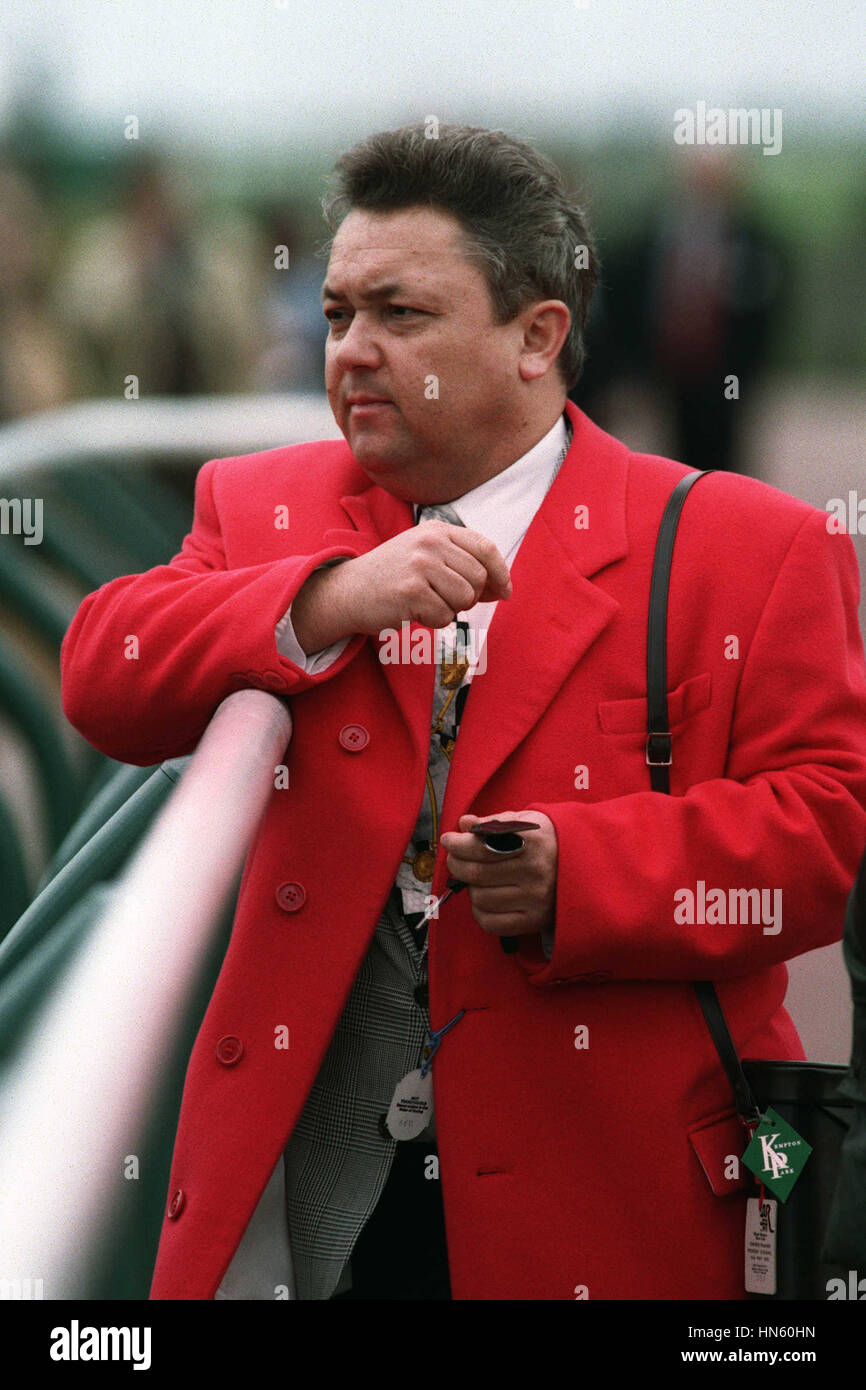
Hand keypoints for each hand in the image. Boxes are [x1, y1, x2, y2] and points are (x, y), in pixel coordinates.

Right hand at [336, 519, 511, 635]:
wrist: (348, 591)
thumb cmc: (392, 576)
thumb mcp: (425, 555)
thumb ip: (461, 563)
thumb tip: (502, 587)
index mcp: (437, 530)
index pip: (485, 548)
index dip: (501, 573)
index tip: (504, 591)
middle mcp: (430, 542)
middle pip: (478, 577)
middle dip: (471, 597)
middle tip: (446, 600)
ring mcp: (420, 565)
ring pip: (465, 598)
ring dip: (451, 609)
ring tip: (428, 603)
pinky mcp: (412, 591)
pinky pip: (445, 616)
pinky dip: (434, 621)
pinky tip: (415, 612)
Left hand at [440, 810, 557, 939]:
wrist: (586, 867)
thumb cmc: (548, 841)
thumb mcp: (526, 821)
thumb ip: (493, 822)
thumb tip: (464, 823)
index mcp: (533, 840)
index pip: (481, 845)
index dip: (457, 844)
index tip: (449, 840)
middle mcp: (536, 870)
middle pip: (476, 873)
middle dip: (456, 864)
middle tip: (454, 858)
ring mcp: (536, 899)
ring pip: (480, 898)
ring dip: (470, 887)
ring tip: (478, 878)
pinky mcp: (534, 920)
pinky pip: (490, 922)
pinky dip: (479, 911)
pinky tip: (485, 898)